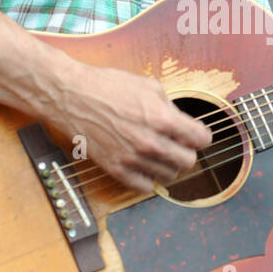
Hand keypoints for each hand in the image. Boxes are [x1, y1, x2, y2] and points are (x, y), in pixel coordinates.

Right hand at [51, 63, 212, 193]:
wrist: (71, 97)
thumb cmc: (107, 86)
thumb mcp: (148, 85)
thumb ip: (170, 106)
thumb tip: (181, 122)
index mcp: (162, 118)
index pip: (201, 139)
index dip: (201, 136)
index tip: (196, 135)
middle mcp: (150, 141)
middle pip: (189, 161)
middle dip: (187, 151)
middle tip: (178, 144)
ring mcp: (133, 158)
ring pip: (169, 175)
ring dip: (168, 164)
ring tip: (158, 152)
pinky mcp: (116, 169)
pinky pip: (146, 186)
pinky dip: (149, 177)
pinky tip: (144, 164)